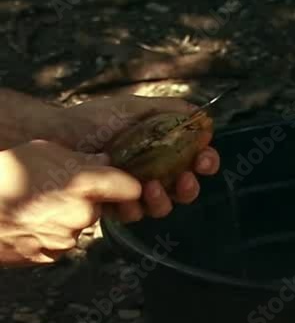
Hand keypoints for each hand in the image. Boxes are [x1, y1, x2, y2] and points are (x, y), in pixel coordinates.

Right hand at [0, 140, 141, 264]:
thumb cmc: (5, 175)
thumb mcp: (41, 151)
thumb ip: (79, 158)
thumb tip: (103, 162)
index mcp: (83, 185)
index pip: (131, 189)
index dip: (125, 184)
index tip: (118, 181)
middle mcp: (82, 215)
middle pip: (100, 208)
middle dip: (87, 200)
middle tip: (58, 188)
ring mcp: (68, 239)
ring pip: (80, 225)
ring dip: (67, 217)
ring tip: (37, 204)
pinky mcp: (53, 257)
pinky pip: (62, 242)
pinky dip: (52, 233)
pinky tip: (30, 221)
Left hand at [51, 95, 220, 221]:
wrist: (60, 135)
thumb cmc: (95, 119)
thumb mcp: (135, 108)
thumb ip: (170, 111)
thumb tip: (201, 117)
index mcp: (162, 148)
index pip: (194, 159)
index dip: (205, 161)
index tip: (205, 159)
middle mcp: (152, 171)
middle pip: (184, 189)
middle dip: (190, 187)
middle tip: (185, 179)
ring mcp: (134, 190)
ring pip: (162, 206)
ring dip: (163, 200)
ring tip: (151, 187)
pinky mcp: (115, 204)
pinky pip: (133, 213)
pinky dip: (133, 206)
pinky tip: (127, 196)